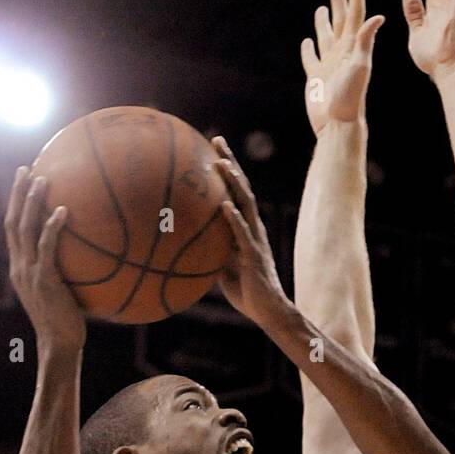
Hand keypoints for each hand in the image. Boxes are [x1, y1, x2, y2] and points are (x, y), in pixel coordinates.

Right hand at [4, 168, 85, 353]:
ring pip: (24, 229)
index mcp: (19, 269)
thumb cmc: (66, 323)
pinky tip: (63, 210)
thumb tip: (87, 258)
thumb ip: (63, 274)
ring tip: (41, 180)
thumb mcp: (59, 294)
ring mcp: (29, 273)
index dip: (13, 205)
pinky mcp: (44, 280)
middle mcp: (19, 267)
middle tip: (24, 169)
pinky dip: (52, 226)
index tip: (20, 184)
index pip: (12, 231)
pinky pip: (46, 247)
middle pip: (12, 222)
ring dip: (31, 202)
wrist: (60, 345)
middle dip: (16, 193)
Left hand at [212, 137, 287, 327]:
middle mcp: (253, 228)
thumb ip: (211, 250)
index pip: (236, 192)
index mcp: (247, 228)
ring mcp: (255, 240)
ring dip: (234, 183)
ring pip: (246, 204)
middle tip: (216, 140)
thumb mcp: (222, 267)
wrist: (268, 312)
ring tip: (221, 164)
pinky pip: (243, 233)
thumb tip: (187, 243)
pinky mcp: (254, 256)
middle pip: (242, 188)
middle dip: (230, 163)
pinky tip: (224, 204)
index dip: (227, 171)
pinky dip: (234, 218)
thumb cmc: (245, 292)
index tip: (212, 149)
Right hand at [302, 0, 383, 136]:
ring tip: (322, 8)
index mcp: (352, 47)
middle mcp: (341, 53)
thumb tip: (378, 16)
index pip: (355, 15)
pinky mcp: (316, 78)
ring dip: (324, 22)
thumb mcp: (360, 66)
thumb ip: (366, 40)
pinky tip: (306, 42)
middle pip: (339, 20)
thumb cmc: (351, 98)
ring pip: (325, 36)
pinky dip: (308, 49)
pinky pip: (311, 58)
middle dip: (340, 0)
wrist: (338, 125)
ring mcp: (328, 64)